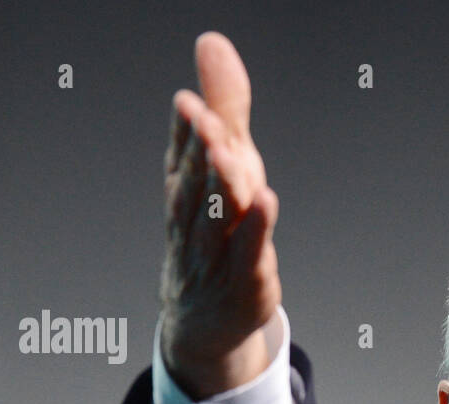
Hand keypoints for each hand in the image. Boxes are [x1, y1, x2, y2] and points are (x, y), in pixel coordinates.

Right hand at [160, 32, 280, 399]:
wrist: (205, 316)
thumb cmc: (217, 227)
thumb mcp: (225, 163)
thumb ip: (223, 105)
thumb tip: (212, 41)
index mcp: (184, 190)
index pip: (182, 156)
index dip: (185, 131)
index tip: (188, 102)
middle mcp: (194, 221)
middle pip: (195, 184)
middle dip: (200, 151)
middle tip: (206, 119)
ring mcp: (217, 254)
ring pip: (216, 218)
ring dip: (222, 186)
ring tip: (228, 153)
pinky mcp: (245, 279)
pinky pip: (247, 253)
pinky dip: (255, 228)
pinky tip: (266, 201)